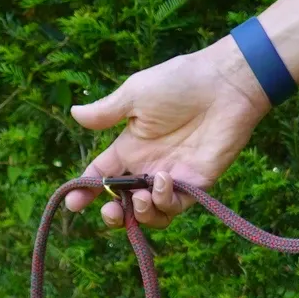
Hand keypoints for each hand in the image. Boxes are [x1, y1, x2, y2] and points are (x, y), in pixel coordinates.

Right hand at [65, 35, 270, 228]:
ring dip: (140, 214)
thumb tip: (74, 114)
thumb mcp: (135, 94)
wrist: (225, 83)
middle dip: (113, 215)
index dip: (86, 191)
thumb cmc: (180, 82)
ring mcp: (172, 178)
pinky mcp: (196, 184)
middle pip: (124, 204)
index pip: (103, 176)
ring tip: (141, 196)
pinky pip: (175, 207)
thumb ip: (106, 112)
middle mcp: (148, 167)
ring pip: (150, 214)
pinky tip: (163, 180)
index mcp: (130, 147)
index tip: (73, 203)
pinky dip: (164, 201)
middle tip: (111, 212)